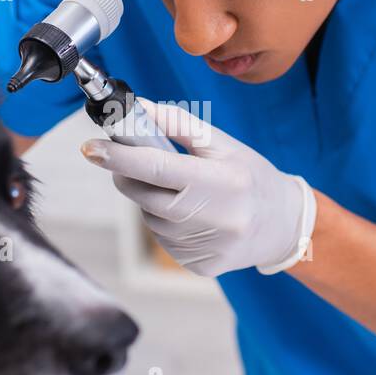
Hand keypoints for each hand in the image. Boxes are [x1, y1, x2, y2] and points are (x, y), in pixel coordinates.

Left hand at [80, 98, 315, 276]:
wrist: (284, 225)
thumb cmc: (250, 176)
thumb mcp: (222, 143)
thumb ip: (177, 125)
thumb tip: (135, 108)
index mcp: (224, 180)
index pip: (157, 167)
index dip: (119, 156)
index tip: (90, 147)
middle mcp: (217, 218)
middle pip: (144, 196)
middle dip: (129, 176)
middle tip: (134, 162)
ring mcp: (208, 247)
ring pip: (151, 219)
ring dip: (151, 200)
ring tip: (182, 191)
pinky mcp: (201, 266)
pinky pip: (163, 241)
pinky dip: (166, 224)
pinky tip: (192, 216)